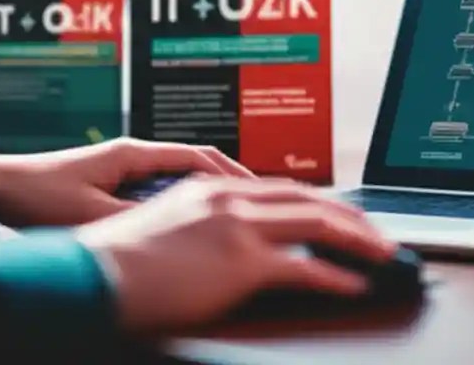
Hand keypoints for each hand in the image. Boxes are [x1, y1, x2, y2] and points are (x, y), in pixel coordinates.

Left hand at [0, 138, 253, 226]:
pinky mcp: (110, 181)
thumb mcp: (91, 214)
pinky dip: (180, 200)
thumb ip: (135, 219)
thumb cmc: (37, 196)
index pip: (197, 156)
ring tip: (232, 211)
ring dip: (204, 190)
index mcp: (132, 153)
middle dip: (226, 179)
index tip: (257, 189)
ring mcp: (122, 166)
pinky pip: (159, 187)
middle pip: (193, 162)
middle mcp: (131, 154)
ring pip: (177, 175)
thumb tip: (176, 229)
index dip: (231, 172)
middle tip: (257, 200)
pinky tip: (188, 220)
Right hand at [75, 176, 397, 333]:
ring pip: (318, 224)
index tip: (339, 214)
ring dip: (357, 240)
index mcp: (209, 188)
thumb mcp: (162, 228)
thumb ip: (198, 228)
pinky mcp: (243, 260)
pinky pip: (306, 267)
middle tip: (377, 232)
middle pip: (308, 199)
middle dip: (350, 217)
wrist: (91, 275)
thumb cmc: (114, 262)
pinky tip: (355, 284)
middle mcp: (229, 198)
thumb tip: (221, 250)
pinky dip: (337, 277)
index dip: (317, 202)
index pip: (279, 188)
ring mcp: (239, 226)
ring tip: (382, 253)